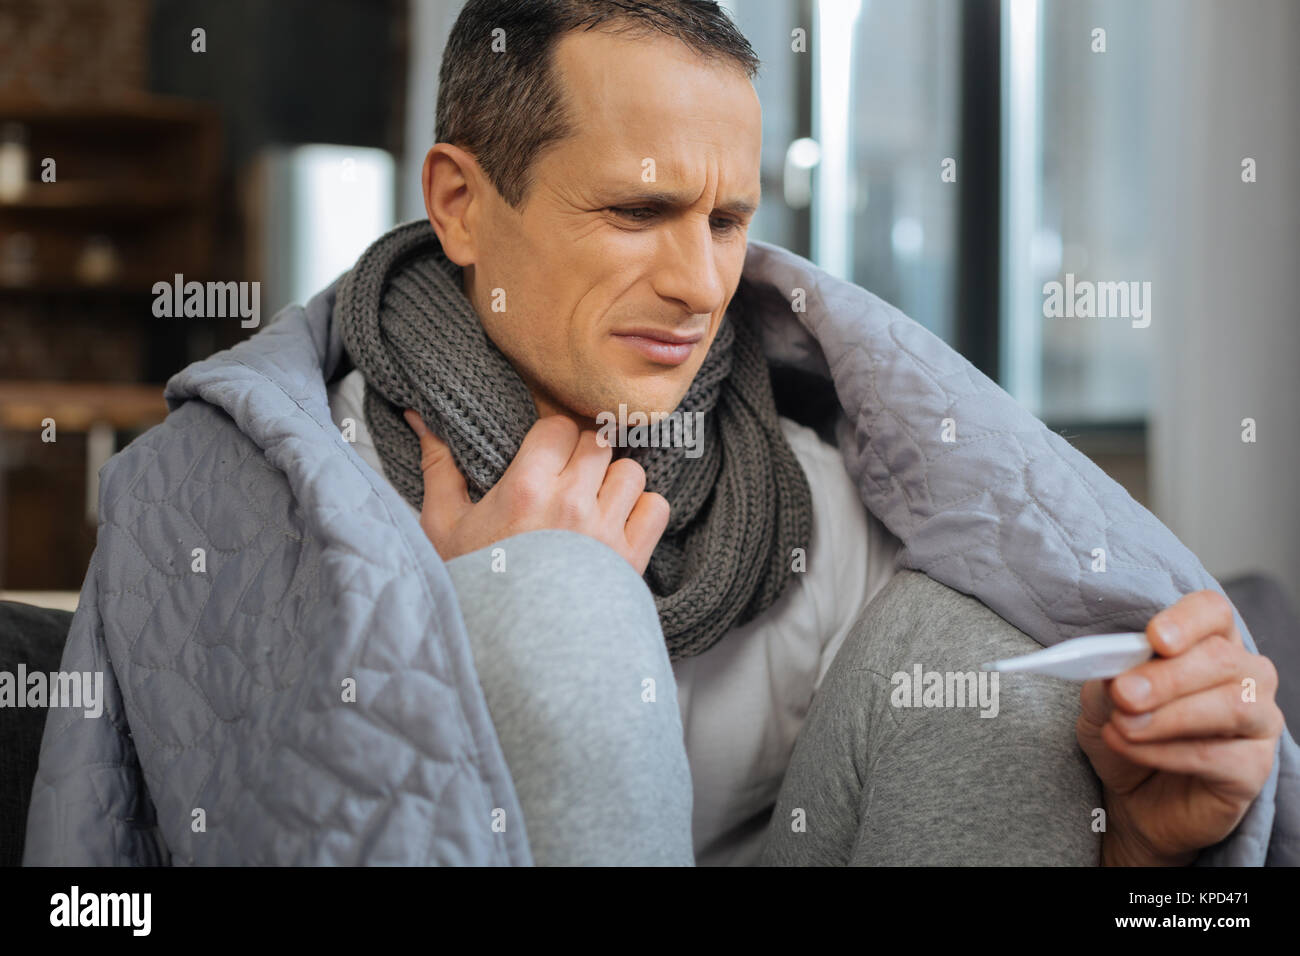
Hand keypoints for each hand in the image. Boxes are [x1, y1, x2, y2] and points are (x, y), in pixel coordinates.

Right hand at [403, 409, 669, 573]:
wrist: (506, 650)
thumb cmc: (473, 585)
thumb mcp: (443, 525)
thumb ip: (439, 465)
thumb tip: (422, 417)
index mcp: (525, 489)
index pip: (560, 427)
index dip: (552, 436)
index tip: (544, 454)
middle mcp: (570, 504)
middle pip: (598, 443)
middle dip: (582, 455)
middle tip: (566, 478)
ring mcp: (605, 532)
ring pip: (631, 472)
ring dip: (614, 481)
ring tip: (592, 501)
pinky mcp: (631, 559)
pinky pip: (656, 507)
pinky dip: (642, 510)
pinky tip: (617, 524)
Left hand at [1075, 590, 1284, 864]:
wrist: (1133, 796)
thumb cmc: (1127, 731)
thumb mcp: (1101, 699)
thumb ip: (1106, 678)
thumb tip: (1110, 666)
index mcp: (1208, 641)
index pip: (1213, 612)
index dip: (1187, 620)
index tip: (1154, 638)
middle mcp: (1245, 675)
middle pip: (1221, 658)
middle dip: (1166, 676)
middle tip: (1123, 694)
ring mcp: (1258, 721)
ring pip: (1233, 704)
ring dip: (1169, 715)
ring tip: (1122, 725)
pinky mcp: (1254, 768)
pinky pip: (1218, 754)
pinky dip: (1166, 751)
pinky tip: (1130, 748)